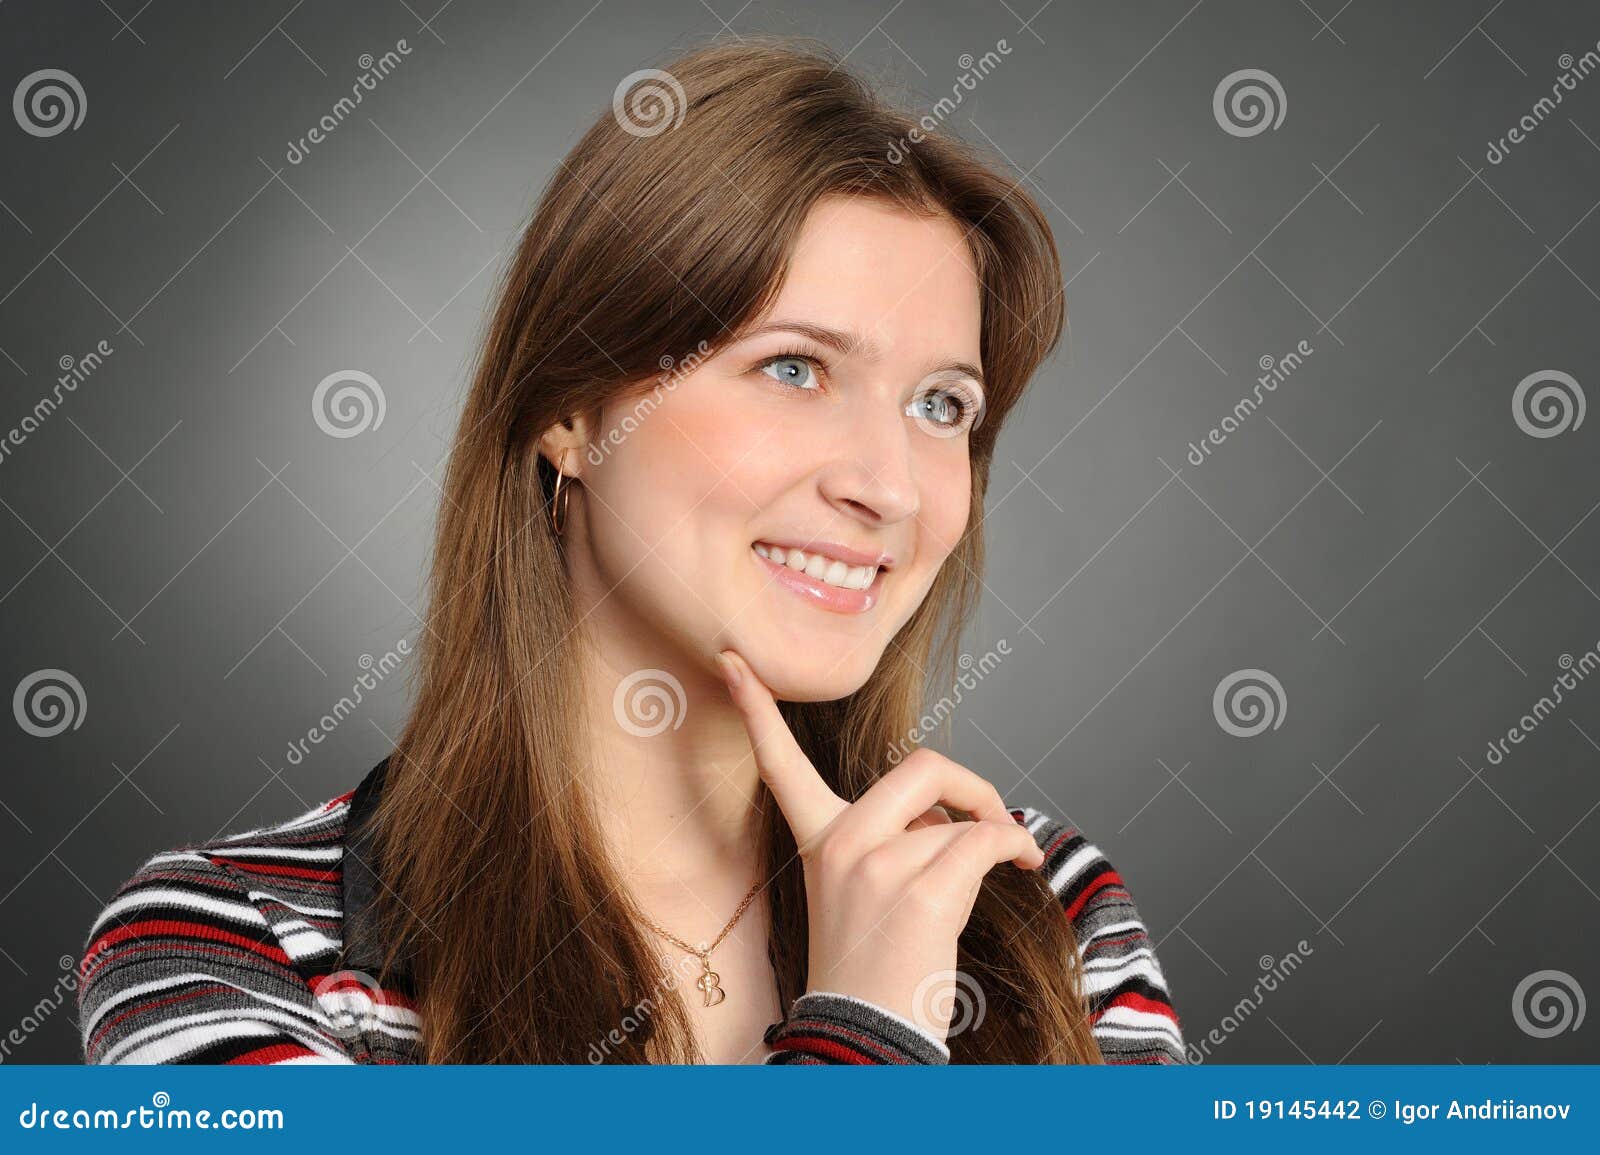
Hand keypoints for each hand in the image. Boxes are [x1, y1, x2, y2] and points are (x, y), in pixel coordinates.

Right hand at [715, 647, 1044, 1044]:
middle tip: (991, 814)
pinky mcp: (921, 893)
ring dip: (996, 840)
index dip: (755, 708)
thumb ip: (894, 835)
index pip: (779, 763)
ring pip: (963, 818)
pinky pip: (987, 840)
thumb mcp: (861, 889)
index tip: (731, 659)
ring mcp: (879, 866)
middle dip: (972, 784)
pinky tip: (1022, 865)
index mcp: (820, 839)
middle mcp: (842, 843)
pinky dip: (1017, 847)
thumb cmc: (873, 968)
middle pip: (923, 766)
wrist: (868, 1037)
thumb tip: (948, 813)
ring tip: (999, 873)